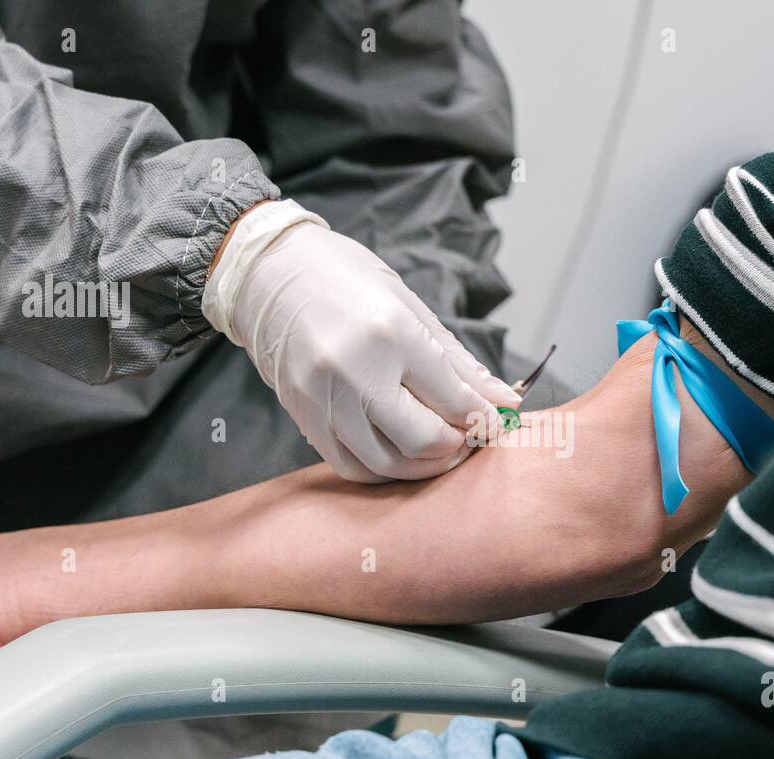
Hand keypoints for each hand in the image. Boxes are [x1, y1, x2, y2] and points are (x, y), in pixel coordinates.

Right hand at [204, 201, 520, 482]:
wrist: (269, 274)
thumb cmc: (345, 280)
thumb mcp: (410, 307)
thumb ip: (459, 362)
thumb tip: (504, 400)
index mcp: (391, 333)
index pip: (454, 399)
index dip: (484, 418)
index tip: (497, 420)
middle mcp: (354, 371)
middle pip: (423, 440)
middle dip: (457, 446)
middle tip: (469, 436)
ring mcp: (324, 399)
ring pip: (388, 464)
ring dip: (424, 466)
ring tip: (440, 448)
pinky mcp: (303, 418)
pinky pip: (351, 466)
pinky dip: (384, 470)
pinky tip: (402, 454)